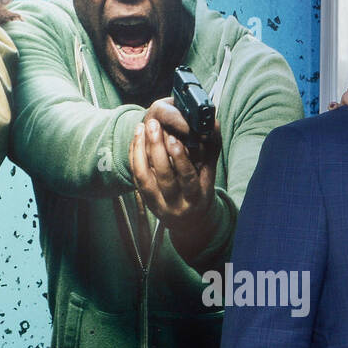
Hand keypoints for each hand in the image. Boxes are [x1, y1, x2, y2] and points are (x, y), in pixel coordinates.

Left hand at [131, 100, 218, 251]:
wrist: (188, 223)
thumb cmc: (200, 195)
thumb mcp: (209, 176)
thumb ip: (211, 151)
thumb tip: (213, 125)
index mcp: (195, 198)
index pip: (187, 178)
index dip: (180, 158)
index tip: (174, 138)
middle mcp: (176, 203)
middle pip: (164, 177)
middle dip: (157, 149)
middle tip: (154, 125)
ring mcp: (158, 203)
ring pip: (145, 178)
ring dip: (141, 151)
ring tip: (142, 128)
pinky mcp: (145, 199)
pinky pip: (136, 177)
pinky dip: (134, 156)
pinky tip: (136, 139)